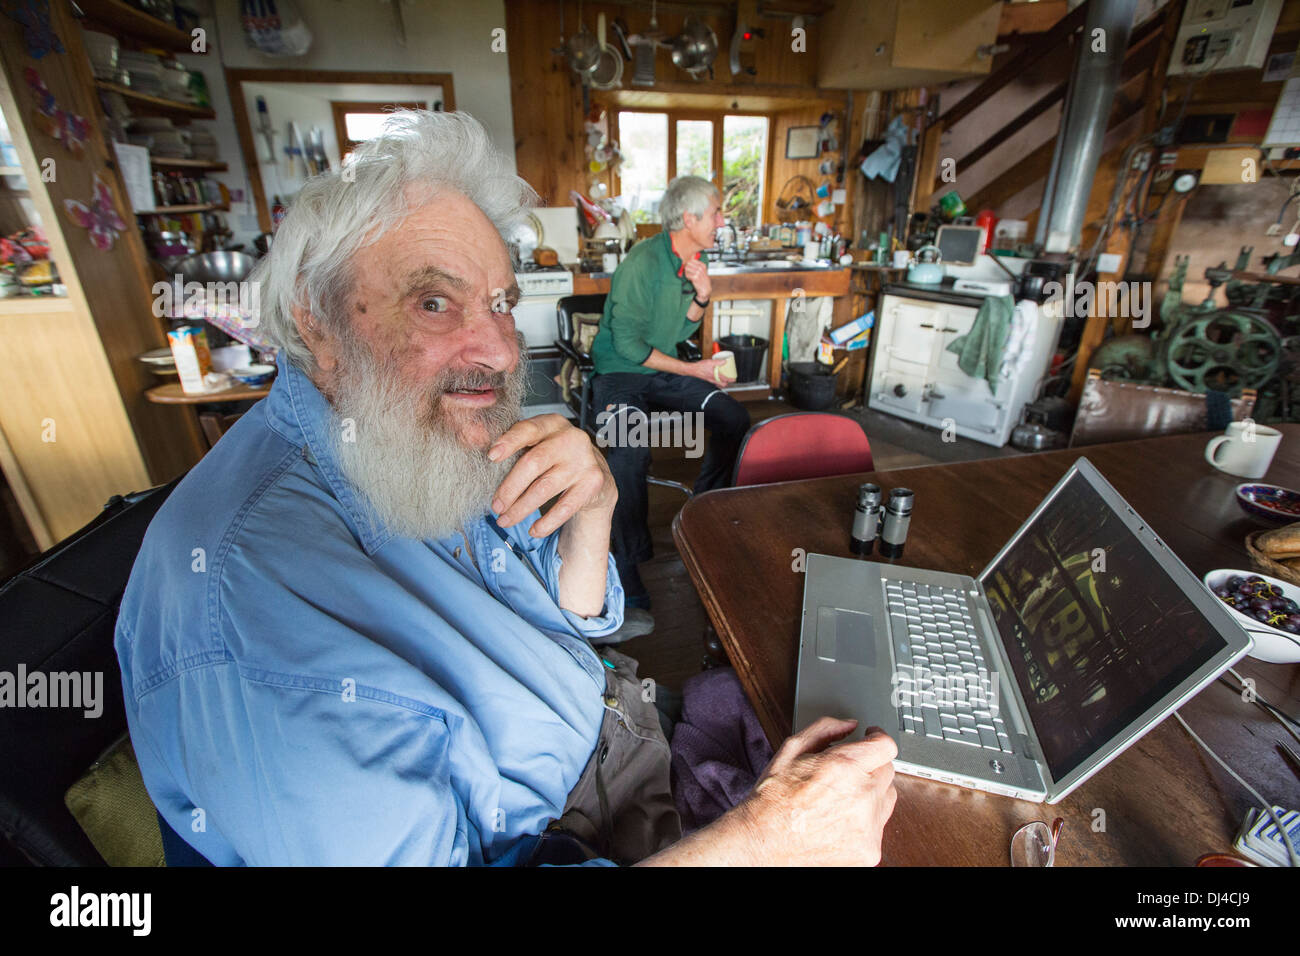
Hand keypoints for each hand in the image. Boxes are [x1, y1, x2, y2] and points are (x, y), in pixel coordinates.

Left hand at [487, 414, 615, 536]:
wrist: (595, 477)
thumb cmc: (555, 460)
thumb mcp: (537, 445)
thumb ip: (513, 446)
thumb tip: (480, 450)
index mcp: (552, 424)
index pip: (528, 429)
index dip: (509, 442)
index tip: (491, 457)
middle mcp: (571, 438)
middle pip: (533, 463)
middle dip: (509, 488)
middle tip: (495, 507)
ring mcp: (584, 461)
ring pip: (545, 488)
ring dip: (521, 509)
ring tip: (505, 520)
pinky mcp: (593, 483)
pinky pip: (565, 507)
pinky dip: (547, 522)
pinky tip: (533, 530)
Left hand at [683, 257, 710, 301]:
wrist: (705, 289)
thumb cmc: (702, 279)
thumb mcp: (702, 270)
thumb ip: (697, 263)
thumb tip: (692, 255)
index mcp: (702, 265)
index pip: (691, 260)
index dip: (688, 263)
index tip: (689, 267)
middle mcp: (700, 268)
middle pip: (688, 263)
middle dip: (686, 268)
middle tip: (689, 272)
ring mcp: (698, 273)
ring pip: (686, 268)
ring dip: (686, 272)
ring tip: (690, 276)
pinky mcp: (695, 278)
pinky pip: (687, 275)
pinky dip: (687, 277)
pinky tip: (690, 279)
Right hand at [695, 356, 733, 384]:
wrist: (693, 370)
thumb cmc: (700, 367)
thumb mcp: (710, 362)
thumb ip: (718, 362)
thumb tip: (725, 361)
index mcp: (715, 376)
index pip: (725, 380)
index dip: (731, 380)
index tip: (734, 378)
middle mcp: (713, 380)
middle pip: (723, 384)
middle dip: (727, 382)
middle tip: (730, 379)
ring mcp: (710, 381)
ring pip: (719, 384)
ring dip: (723, 382)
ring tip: (725, 378)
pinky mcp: (708, 380)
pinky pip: (715, 382)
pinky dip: (718, 381)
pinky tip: (717, 376)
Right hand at [732, 717, 897, 865]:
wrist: (762, 842)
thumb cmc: (773, 799)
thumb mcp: (791, 750)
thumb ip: (825, 729)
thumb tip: (849, 725)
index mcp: (844, 767)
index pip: (885, 746)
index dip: (878, 738)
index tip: (873, 738)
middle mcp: (861, 796)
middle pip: (887, 771)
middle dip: (870, 768)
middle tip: (845, 775)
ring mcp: (868, 826)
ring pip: (886, 800)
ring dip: (870, 795)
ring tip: (839, 801)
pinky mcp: (869, 850)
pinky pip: (878, 827)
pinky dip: (864, 822)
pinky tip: (838, 821)